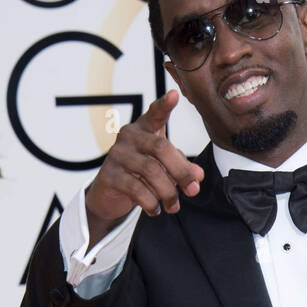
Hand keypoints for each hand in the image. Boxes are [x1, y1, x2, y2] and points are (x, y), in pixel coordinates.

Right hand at [84, 89, 203, 245]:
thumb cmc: (139, 174)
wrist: (108, 195)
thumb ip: (181, 167)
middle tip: (193, 190)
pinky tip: (156, 210)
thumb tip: (198, 176)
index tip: (174, 95)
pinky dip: (151, 203)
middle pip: (161, 148)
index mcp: (144, 129)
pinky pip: (136, 189)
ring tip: (174, 207)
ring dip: (168, 192)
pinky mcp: (109, 175)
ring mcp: (117, 155)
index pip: (155, 114)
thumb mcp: (163, 168)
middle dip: (182, 172)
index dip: (164, 105)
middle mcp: (129, 137)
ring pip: (150, 171)